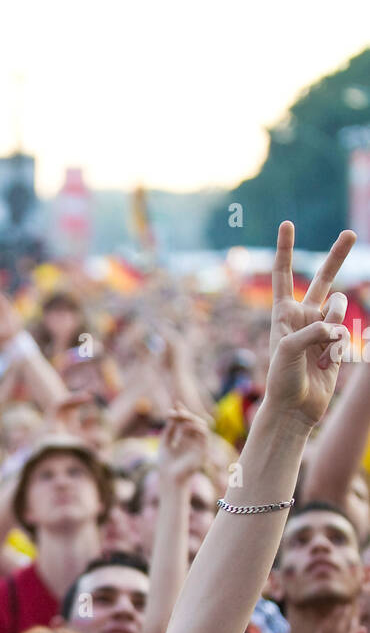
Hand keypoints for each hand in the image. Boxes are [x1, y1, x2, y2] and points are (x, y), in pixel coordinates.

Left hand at [158, 403, 209, 484]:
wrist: (169, 478)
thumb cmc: (166, 463)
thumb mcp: (165, 442)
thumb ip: (170, 429)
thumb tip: (173, 413)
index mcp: (185, 439)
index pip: (186, 422)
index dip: (182, 412)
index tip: (175, 404)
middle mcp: (194, 441)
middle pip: (194, 422)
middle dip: (186, 414)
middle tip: (176, 410)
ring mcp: (199, 446)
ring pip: (201, 426)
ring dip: (191, 419)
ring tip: (180, 416)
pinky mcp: (204, 451)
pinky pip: (204, 435)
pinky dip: (196, 427)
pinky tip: (185, 425)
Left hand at [264, 222, 354, 427]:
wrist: (295, 407)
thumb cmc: (282, 378)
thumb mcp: (289, 350)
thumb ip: (313, 330)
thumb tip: (336, 326)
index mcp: (282, 313)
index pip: (283, 275)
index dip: (286, 250)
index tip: (287, 224)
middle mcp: (303, 316)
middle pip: (323, 279)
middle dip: (336, 256)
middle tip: (350, 234)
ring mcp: (323, 328)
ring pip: (339, 308)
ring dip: (333, 326)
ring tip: (321, 349)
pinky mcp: (337, 343)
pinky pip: (345, 333)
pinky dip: (338, 349)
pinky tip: (327, 364)